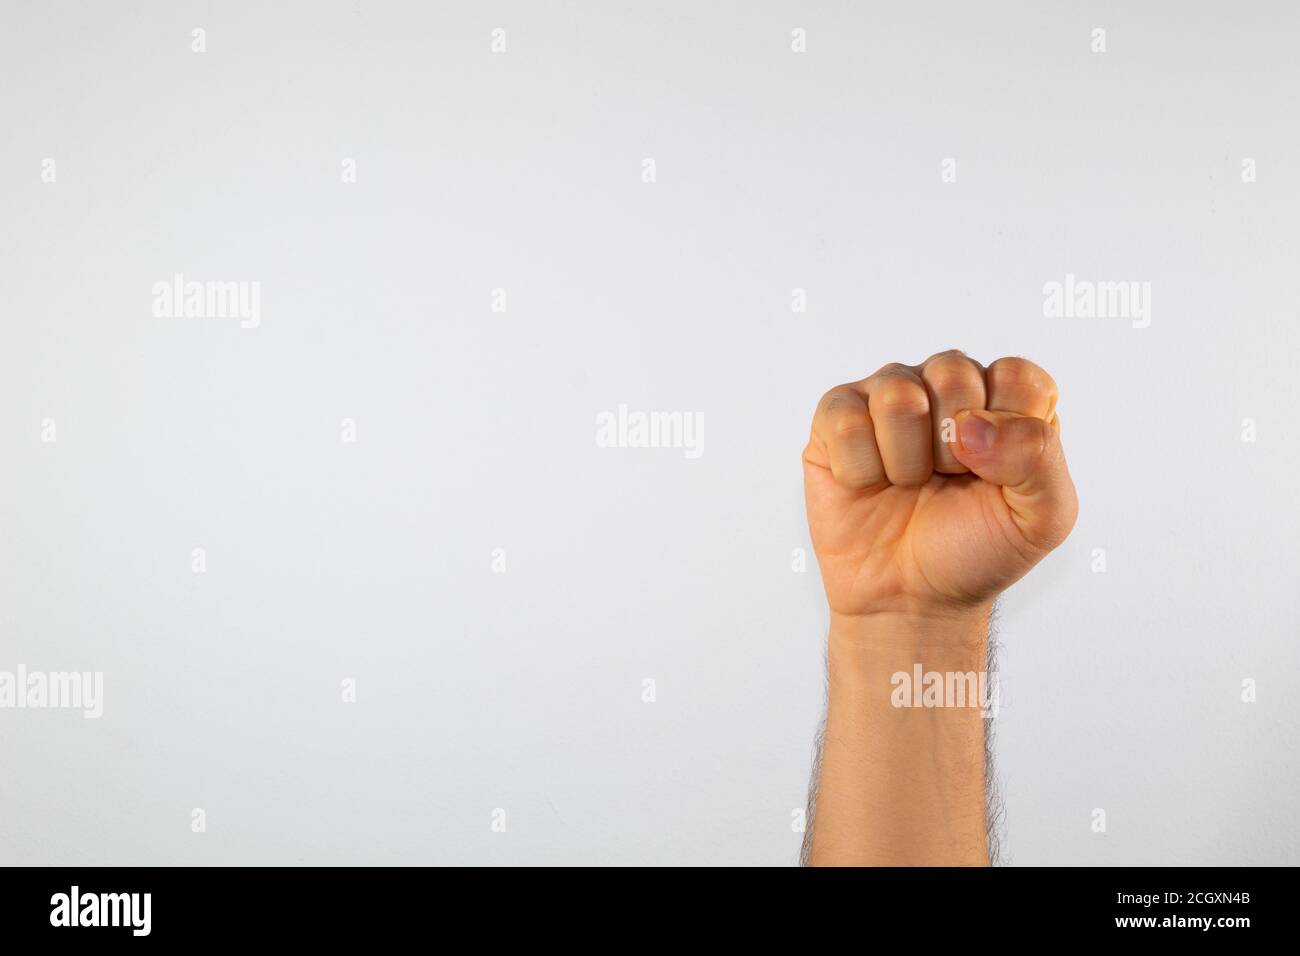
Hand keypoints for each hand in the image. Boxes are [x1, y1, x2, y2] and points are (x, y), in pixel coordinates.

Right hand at [803, 351, 1077, 623]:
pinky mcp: (835, 419)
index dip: (1007, 432)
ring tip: (909, 484)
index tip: (997, 478)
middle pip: (952, 373)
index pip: (1016, 376)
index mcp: (1004, 399)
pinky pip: (845, 421)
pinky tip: (870, 485)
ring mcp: (887, 397)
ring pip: (896, 395)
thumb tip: (967, 425)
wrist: (910, 600)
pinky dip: (861, 470)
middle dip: (953, 449)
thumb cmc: (975, 550)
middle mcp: (945, 387)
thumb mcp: (1044, 517)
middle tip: (948, 482)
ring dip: (906, 461)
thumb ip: (1039, 455)